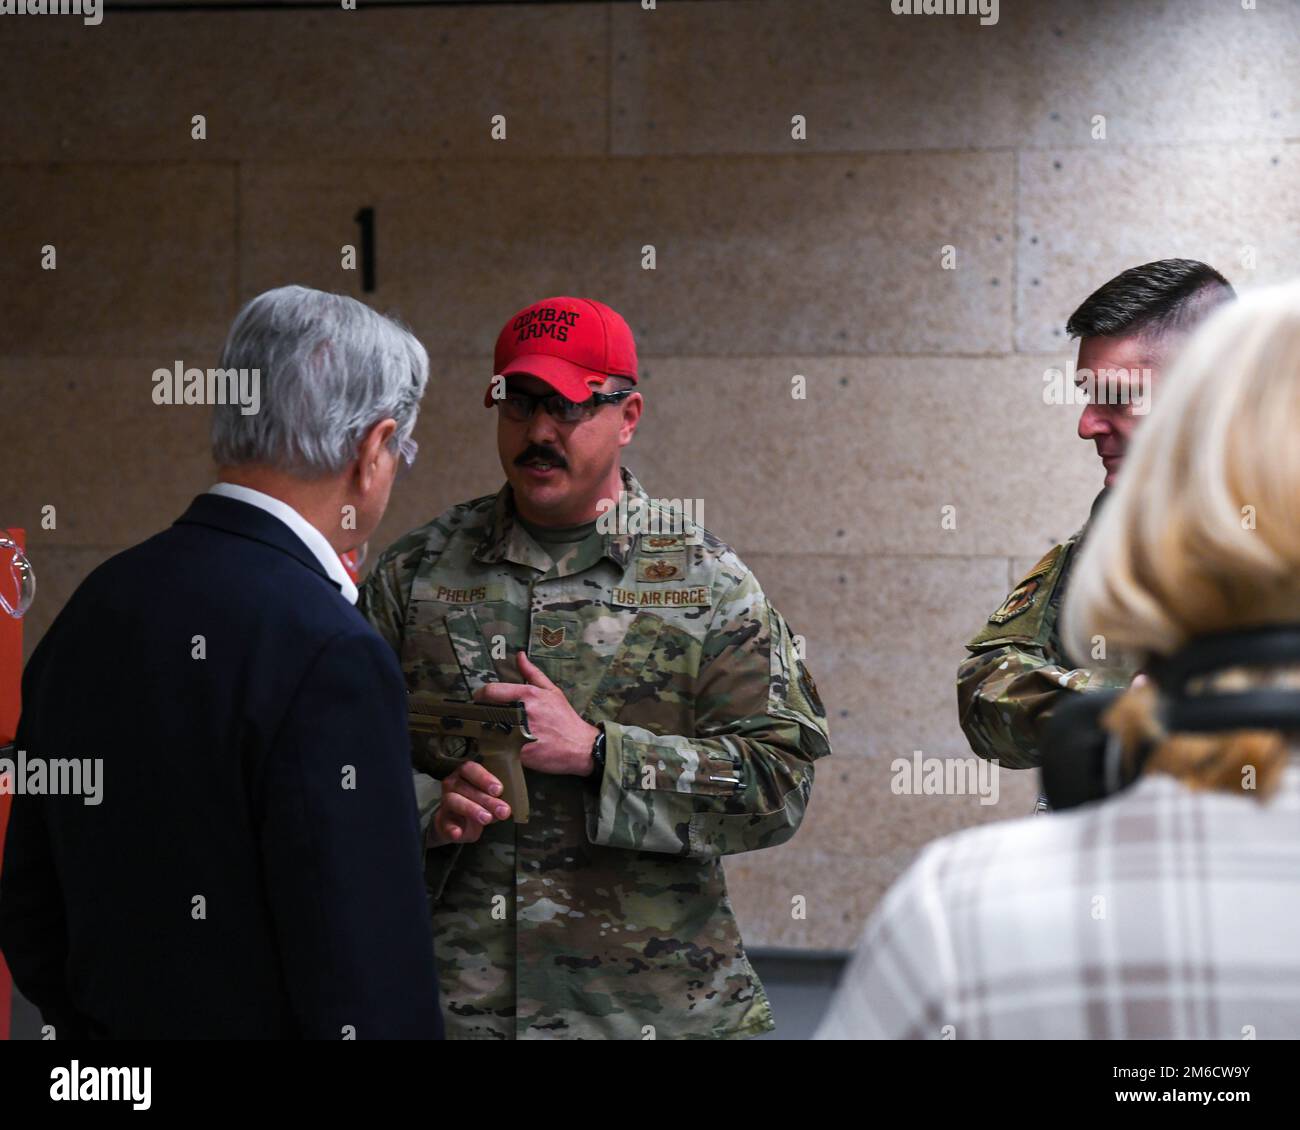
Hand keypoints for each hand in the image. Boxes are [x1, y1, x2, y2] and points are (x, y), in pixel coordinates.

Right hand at [429, 761, 510, 846]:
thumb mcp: (489, 799)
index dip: (484, 778)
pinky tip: (458, 832)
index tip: (498, 790)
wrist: (457, 824)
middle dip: (486, 799)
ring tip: (486, 818)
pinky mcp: (442, 822)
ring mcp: (445, 803)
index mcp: (464, 774)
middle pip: (465, 787)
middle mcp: (452, 785)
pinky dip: (451, 829)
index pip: (470, 769)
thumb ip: (496, 800)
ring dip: (471, 809)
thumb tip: (505, 809)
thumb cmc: (477, 804)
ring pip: (454, 801)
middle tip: (502, 810)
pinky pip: (445, 824)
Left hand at [472, 651, 598, 776]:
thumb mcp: (552, 691)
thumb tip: (520, 656)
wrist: (580, 746)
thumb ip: (532, 673)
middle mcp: (522, 713)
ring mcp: (520, 734)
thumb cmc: (565, 718)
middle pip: (486, 711)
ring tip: (495, 731)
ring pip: (489, 730)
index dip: (480, 695)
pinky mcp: (519, 753)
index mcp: (528, 695)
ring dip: (488, 730)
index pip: (490, 691)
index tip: (479, 699)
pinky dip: (497, 747)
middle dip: (483, 713)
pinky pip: (499, 748)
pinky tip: (503, 746)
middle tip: (487, 716)